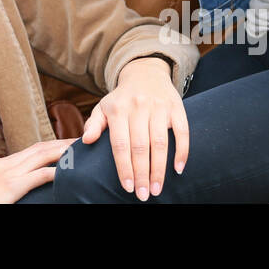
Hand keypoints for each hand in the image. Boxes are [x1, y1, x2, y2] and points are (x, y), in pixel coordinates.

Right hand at [0, 138, 74, 203]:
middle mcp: (4, 164)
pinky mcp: (10, 187)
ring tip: (77, 149)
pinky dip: (52, 172)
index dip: (48, 146)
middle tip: (78, 140)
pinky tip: (63, 171)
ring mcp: (7, 174)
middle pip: (38, 149)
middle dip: (59, 144)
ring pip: (40, 157)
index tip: (64, 145)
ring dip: (60, 152)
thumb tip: (14, 187)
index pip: (30, 151)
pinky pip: (36, 176)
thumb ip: (1, 184)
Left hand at [82, 57, 187, 199]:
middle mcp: (138, 107)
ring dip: (159, 169)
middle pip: (140, 146)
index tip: (127, 187)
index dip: (124, 167)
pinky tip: (178, 170)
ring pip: (160, 143)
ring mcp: (158, 107)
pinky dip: (182, 152)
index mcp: (117, 109)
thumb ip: (94, 124)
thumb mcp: (104, 107)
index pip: (120, 144)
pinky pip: (182, 131)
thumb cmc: (122, 99)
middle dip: (142, 174)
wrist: (145, 73)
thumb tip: (86, 140)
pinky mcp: (176, 107)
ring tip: (157, 189)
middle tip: (143, 195)